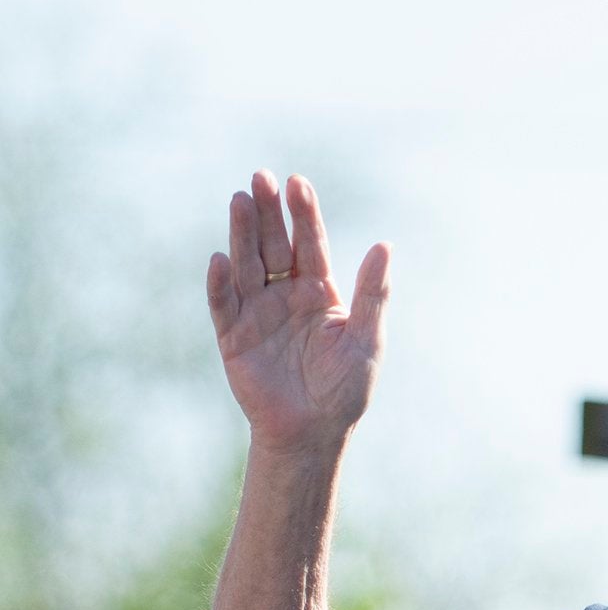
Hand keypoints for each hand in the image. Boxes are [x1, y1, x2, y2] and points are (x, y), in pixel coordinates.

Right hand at [205, 170, 390, 452]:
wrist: (314, 432)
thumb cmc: (345, 389)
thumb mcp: (366, 340)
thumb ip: (373, 294)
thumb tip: (385, 245)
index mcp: (319, 292)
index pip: (309, 244)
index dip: (303, 215)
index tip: (298, 183)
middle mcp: (285, 295)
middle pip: (273, 245)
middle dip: (267, 213)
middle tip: (261, 177)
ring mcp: (257, 313)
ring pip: (247, 265)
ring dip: (242, 234)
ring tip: (241, 200)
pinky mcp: (233, 336)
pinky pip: (224, 305)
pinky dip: (221, 284)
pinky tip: (221, 260)